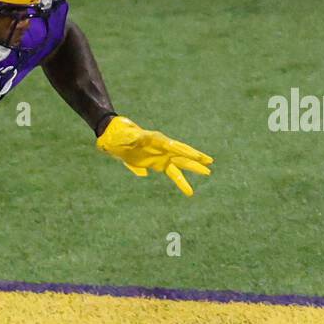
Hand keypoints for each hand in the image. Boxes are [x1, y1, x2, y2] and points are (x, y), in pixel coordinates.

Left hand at [96, 116, 212, 196]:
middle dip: (196, 158)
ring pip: (180, 164)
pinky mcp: (156, 164)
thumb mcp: (124, 135)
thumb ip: (131, 137)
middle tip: (210, 162)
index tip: (197, 156)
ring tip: (208, 173)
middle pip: (182, 154)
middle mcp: (162, 148)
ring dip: (192, 169)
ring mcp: (160, 156)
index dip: (185, 152)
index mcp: (156, 139)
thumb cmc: (119, 134)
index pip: (174, 146)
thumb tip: (137, 138)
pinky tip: (188, 189)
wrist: (112, 136)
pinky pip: (170, 173)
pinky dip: (179, 180)